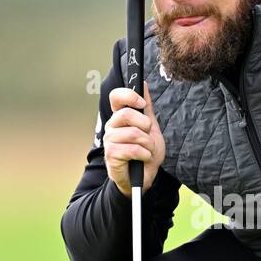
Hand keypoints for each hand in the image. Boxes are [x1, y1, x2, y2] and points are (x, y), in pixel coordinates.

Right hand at [105, 80, 164, 194]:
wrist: (145, 177)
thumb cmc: (146, 152)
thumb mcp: (151, 127)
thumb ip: (146, 107)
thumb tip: (142, 83)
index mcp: (120, 117)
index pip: (116, 96)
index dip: (129, 95)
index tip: (142, 104)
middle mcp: (112, 127)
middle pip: (126, 114)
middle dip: (145, 126)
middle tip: (148, 136)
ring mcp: (110, 141)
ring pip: (133, 134)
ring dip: (148, 144)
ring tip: (147, 150)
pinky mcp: (111, 155)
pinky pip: (133, 149)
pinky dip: (144, 155)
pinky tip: (143, 158)